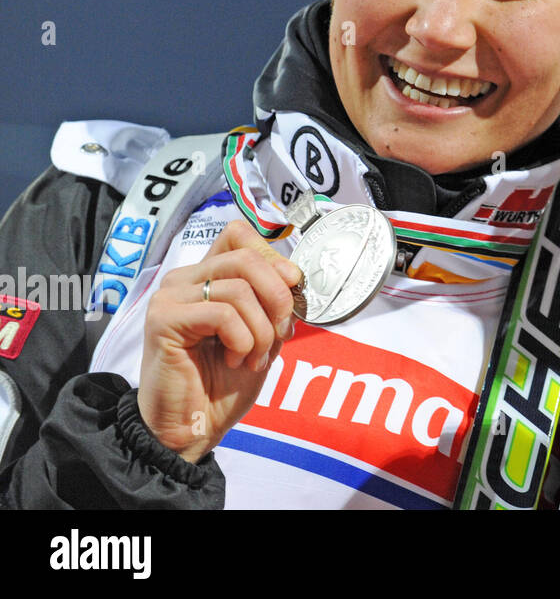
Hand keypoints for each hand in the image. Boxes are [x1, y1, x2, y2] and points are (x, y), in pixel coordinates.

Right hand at [138, 219, 302, 461]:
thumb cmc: (223, 383)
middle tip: (277, 335)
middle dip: (277, 297)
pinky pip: (223, 313)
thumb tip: (293, 275)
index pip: (239, 234)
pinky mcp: (163, 319)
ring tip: (251, 357)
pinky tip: (232, 361)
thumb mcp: (262, 333)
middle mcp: (183, 279)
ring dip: (260, 329)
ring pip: (239, 288)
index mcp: (205, 276)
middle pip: (246, 257)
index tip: (289, 289)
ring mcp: (170, 297)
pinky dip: (242, 340)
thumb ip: (272, 300)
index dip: (272, 256)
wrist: (192, 427)